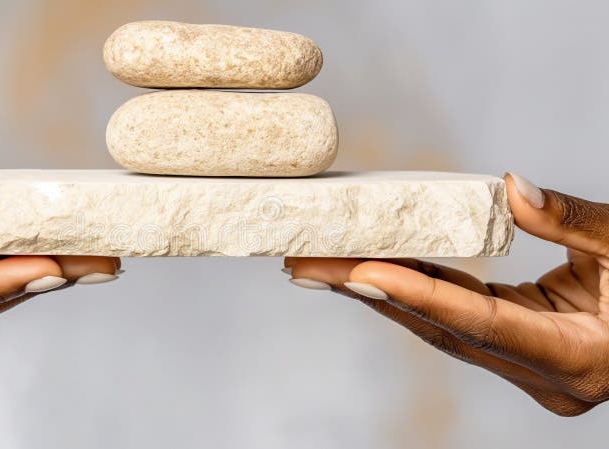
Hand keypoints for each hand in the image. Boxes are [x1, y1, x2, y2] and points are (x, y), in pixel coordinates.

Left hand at [285, 172, 608, 415]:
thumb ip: (576, 222)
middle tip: (304, 264)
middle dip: (368, 294)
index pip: (478, 323)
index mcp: (578, 356)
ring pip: (437, 328)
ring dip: (376, 295)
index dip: (415, 295)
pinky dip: (410, 293)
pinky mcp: (517, 350)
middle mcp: (543, 373)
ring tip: (317, 266)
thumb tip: (510, 187)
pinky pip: (452, 320)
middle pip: (438, 328)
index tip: (355, 270)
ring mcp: (527, 368)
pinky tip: (368, 271)